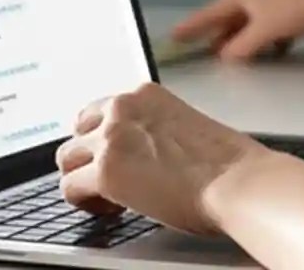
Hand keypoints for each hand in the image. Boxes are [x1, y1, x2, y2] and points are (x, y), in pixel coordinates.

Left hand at [55, 82, 268, 235]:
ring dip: (83, 179)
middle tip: (107, 180)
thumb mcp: (184, 126)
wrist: (237, 182)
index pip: (100, 111)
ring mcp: (111, 139)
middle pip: (78, 133)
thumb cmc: (226, 163)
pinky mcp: (104, 172)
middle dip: (88, 157)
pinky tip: (112, 209)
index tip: (114, 157)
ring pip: (67, 160)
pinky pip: (70, 189)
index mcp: (145, 94)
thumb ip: (152, 130)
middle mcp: (123, 108)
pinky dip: (85, 203)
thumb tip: (140, 153)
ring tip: (110, 198)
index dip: (104, 139)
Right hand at [171, 0, 303, 61]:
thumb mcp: (261, 32)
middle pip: (227, 21)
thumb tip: (225, 58)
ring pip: (247, 29)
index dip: (192, 26)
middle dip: (217, 37)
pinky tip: (271, 54)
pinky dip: (264, 43)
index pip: (208, 14)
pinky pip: (266, 33)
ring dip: (242, 44)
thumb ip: (239, 48)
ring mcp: (270, 6)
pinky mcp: (287, 16)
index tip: (173, 36)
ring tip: (232, 60)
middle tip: (201, 53)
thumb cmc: (293, 13)